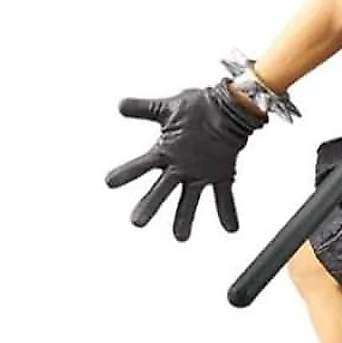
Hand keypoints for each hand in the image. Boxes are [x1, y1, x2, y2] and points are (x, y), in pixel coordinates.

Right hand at [105, 82, 264, 239]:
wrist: (228, 105)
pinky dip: (228, 212)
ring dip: (185, 217)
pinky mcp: (221, 173)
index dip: (127, 172)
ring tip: (181, 237)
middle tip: (137, 222)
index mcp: (166, 152)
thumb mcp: (168, 107)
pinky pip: (225, 196)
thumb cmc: (199, 106)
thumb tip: (120, 105)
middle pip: (162, 190)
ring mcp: (201, 172)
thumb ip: (144, 108)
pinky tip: (231, 228)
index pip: (141, 165)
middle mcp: (180, 167)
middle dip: (150, 205)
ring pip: (190, 199)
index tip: (110, 182)